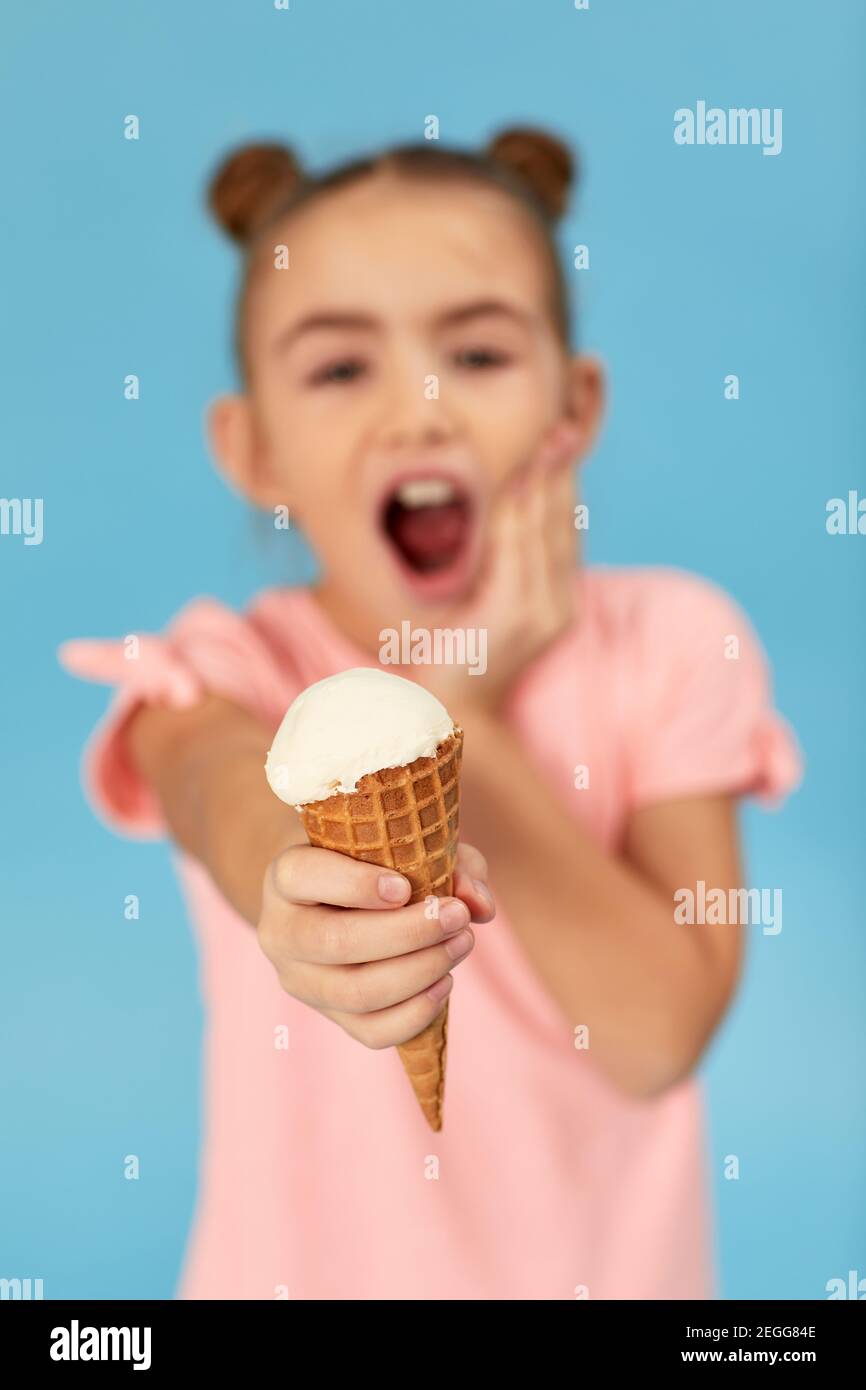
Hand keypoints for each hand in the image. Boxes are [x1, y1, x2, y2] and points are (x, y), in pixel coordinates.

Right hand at [256, 841, 494, 1047]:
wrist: (343, 901)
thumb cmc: (381, 863)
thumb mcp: (412, 848)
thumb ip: (452, 864)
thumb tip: (478, 904)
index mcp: (287, 875)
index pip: (303, 876)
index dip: (354, 885)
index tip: (404, 887)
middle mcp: (280, 931)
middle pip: (335, 942)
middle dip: (407, 933)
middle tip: (456, 916)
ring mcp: (299, 981)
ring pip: (355, 992)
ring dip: (419, 971)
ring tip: (461, 944)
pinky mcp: (328, 1016)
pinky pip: (371, 1032)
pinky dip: (416, 1013)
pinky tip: (444, 983)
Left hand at [420, 420, 581, 715]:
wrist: (454, 713)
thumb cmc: (461, 662)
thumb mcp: (488, 609)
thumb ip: (501, 572)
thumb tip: (501, 526)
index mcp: (555, 602)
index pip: (564, 530)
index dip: (565, 485)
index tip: (563, 442)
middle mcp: (557, 604)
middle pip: (564, 523)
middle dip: (564, 472)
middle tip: (564, 425)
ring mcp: (540, 610)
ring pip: (545, 530)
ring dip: (546, 480)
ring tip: (548, 439)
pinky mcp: (515, 614)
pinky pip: (518, 550)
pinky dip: (520, 511)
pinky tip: (520, 480)